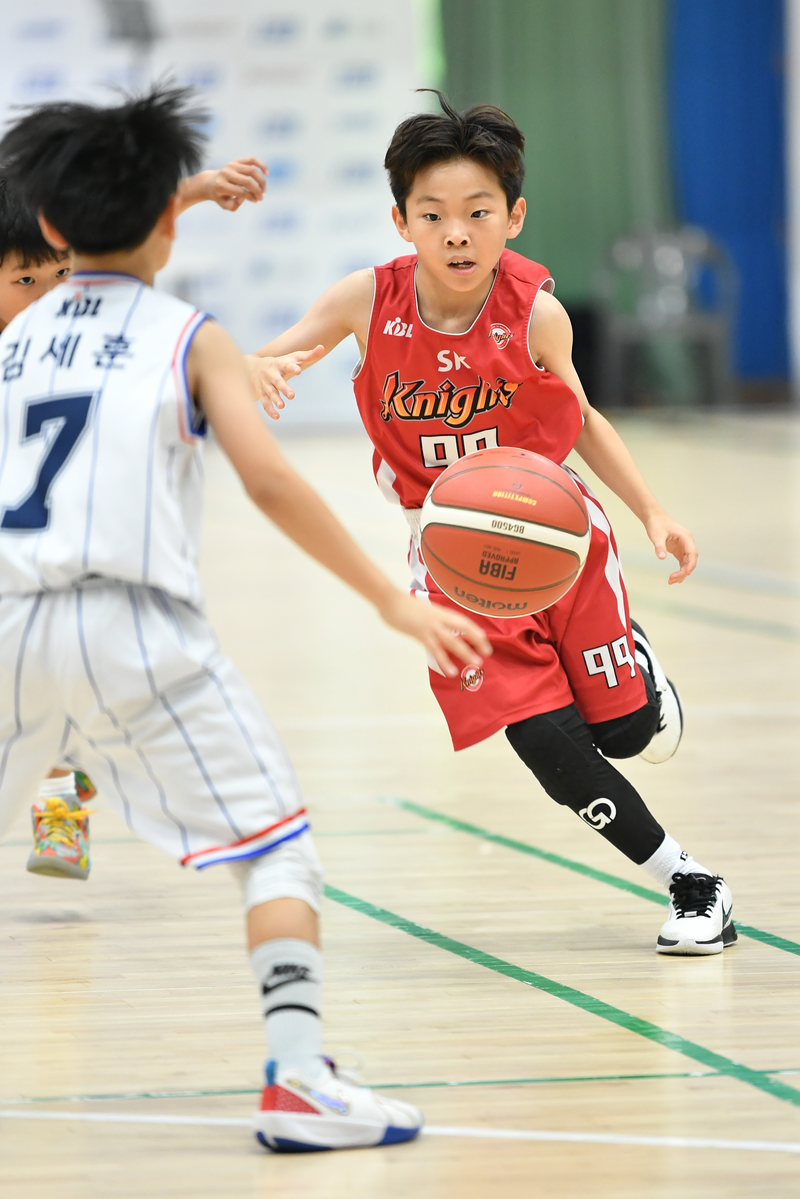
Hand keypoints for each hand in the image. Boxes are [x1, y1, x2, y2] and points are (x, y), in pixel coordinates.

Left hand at [209, 157, 267, 209]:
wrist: (211, 182)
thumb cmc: (220, 196)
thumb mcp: (224, 205)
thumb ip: (234, 205)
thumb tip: (243, 198)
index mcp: (221, 185)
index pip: (241, 192)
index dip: (251, 197)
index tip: (255, 200)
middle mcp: (226, 173)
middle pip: (247, 181)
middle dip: (257, 190)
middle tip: (261, 197)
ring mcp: (231, 165)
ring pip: (252, 170)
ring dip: (261, 181)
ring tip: (264, 189)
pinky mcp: (236, 161)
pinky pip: (252, 160)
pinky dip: (261, 165)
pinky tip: (267, 173)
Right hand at [245, 347, 325, 417]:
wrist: (253, 367)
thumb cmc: (280, 363)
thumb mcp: (292, 358)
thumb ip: (308, 355)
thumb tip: (322, 347)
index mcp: (279, 364)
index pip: (286, 365)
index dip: (292, 367)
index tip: (298, 370)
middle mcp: (271, 374)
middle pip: (277, 381)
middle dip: (284, 388)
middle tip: (292, 395)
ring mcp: (265, 384)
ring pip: (270, 393)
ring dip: (275, 399)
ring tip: (282, 406)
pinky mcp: (261, 394)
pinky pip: (265, 403)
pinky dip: (269, 410)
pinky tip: (277, 416)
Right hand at [377, 590, 492, 676]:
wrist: (390, 600)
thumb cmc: (404, 605)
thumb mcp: (423, 611)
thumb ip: (432, 619)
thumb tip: (438, 629)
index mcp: (441, 612)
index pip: (463, 621)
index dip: (475, 631)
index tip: (484, 640)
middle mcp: (440, 618)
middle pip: (464, 628)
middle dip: (477, 640)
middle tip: (487, 654)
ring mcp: (431, 626)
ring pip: (453, 641)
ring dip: (465, 652)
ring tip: (476, 663)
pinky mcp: (421, 634)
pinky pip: (435, 650)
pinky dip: (444, 661)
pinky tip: (451, 671)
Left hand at [645, 512, 696, 583]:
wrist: (654, 518)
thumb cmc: (657, 524)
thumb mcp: (656, 535)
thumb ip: (659, 546)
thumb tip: (661, 558)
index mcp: (686, 538)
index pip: (692, 554)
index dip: (690, 565)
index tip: (685, 574)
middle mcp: (687, 543)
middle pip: (690, 561)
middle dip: (683, 571)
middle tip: (671, 580)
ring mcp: (684, 547)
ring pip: (687, 563)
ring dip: (681, 573)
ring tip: (671, 581)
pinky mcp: (679, 550)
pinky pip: (682, 563)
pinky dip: (679, 570)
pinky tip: (674, 578)